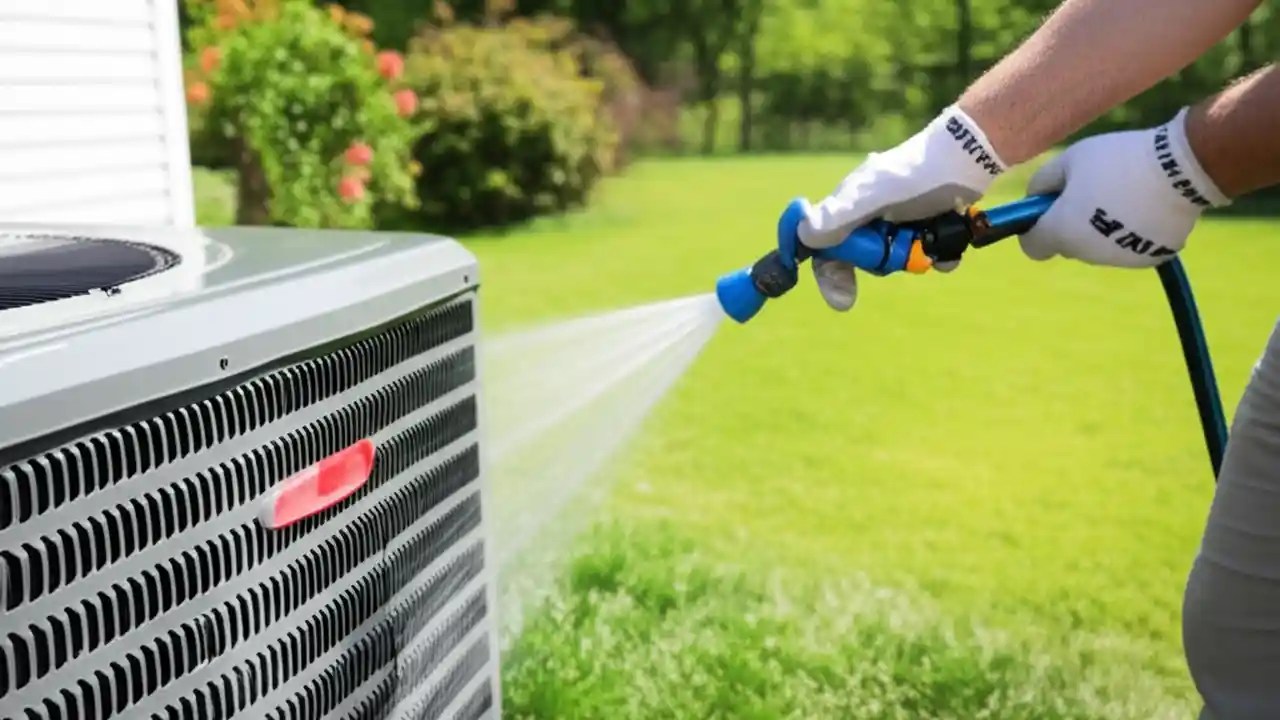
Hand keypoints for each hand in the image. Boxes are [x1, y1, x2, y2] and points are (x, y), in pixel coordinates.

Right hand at [797, 105, 1007, 309]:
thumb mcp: (873, 196)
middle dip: (886, 258)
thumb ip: (839, 216)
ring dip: (915, 255)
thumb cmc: (915, 174)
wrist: (967, 156)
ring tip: (929, 237)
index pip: (826, 246)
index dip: (830, 274)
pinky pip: (927, 254)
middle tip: (902, 241)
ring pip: (897, 258)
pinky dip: (939, 254)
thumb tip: (802, 234)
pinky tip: (947, 244)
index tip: (844, 301)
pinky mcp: (926, 224)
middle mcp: (870, 214)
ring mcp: (899, 220)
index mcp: (849, 206)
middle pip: (866, 258)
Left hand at [1019, 107, 1229, 267]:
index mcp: (1062, 231)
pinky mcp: (1150, 259)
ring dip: (1102, 228)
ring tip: (1126, 194)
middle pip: (1068, 244)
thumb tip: (1035, 198)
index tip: (1046, 211)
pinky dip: (1132, 232)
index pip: (1032, 246)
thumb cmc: (1118, 159)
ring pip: (1098, 247)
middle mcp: (1087, 254)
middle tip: (1091, 191)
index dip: (1034, 228)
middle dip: (1071, 224)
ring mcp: (1120, 259)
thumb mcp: (1071, 159)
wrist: (1181, 169)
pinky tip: (1148, 206)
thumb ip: (1043, 182)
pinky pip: (1130, 246)